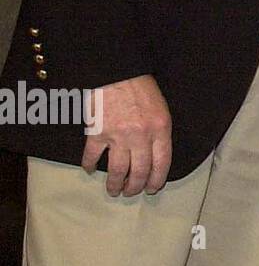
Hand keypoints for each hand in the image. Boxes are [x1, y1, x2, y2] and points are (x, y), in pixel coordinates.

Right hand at [81, 74, 172, 195]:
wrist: (117, 72)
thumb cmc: (142, 88)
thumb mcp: (161, 109)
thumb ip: (159, 132)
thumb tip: (155, 155)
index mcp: (160, 129)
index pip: (162, 163)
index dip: (157, 180)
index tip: (152, 188)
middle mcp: (141, 136)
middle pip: (140, 171)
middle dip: (136, 186)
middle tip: (131, 192)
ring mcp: (118, 136)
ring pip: (118, 170)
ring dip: (115, 184)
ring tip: (114, 190)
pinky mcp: (97, 133)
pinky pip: (92, 156)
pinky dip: (90, 166)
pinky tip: (90, 170)